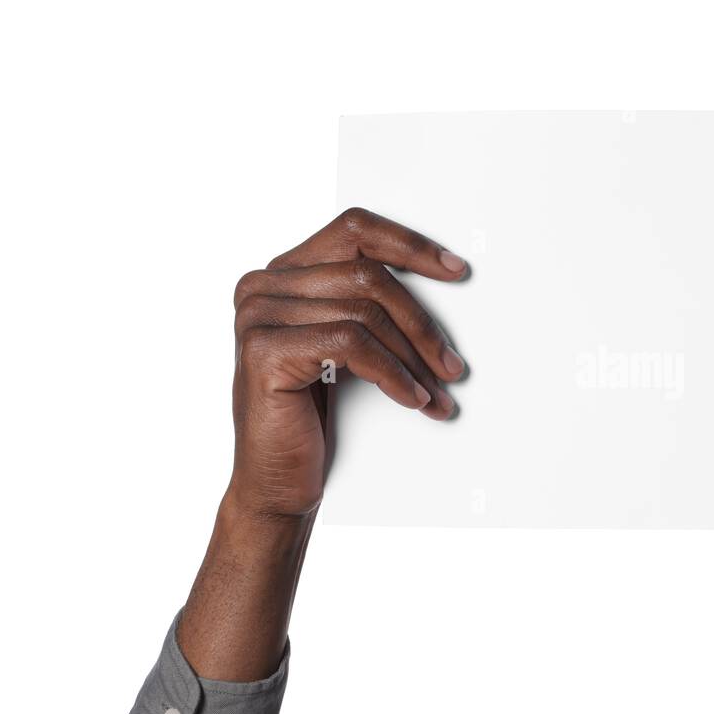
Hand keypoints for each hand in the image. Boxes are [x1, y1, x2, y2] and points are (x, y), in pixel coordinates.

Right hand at [228, 207, 468, 517]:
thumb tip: (440, 286)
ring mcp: (258, 315)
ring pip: (365, 310)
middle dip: (421, 322)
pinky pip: (353, 345)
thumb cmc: (313, 418)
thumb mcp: (344, 351)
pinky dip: (393, 375)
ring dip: (414, 356)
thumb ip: (367, 307)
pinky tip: (412, 399)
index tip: (455, 271)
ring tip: (438, 390)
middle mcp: (263, 286)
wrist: (275, 483)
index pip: (354, 230)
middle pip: (367, 274)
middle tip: (452, 363)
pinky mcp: (265, 350)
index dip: (409, 245)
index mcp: (283, 274)